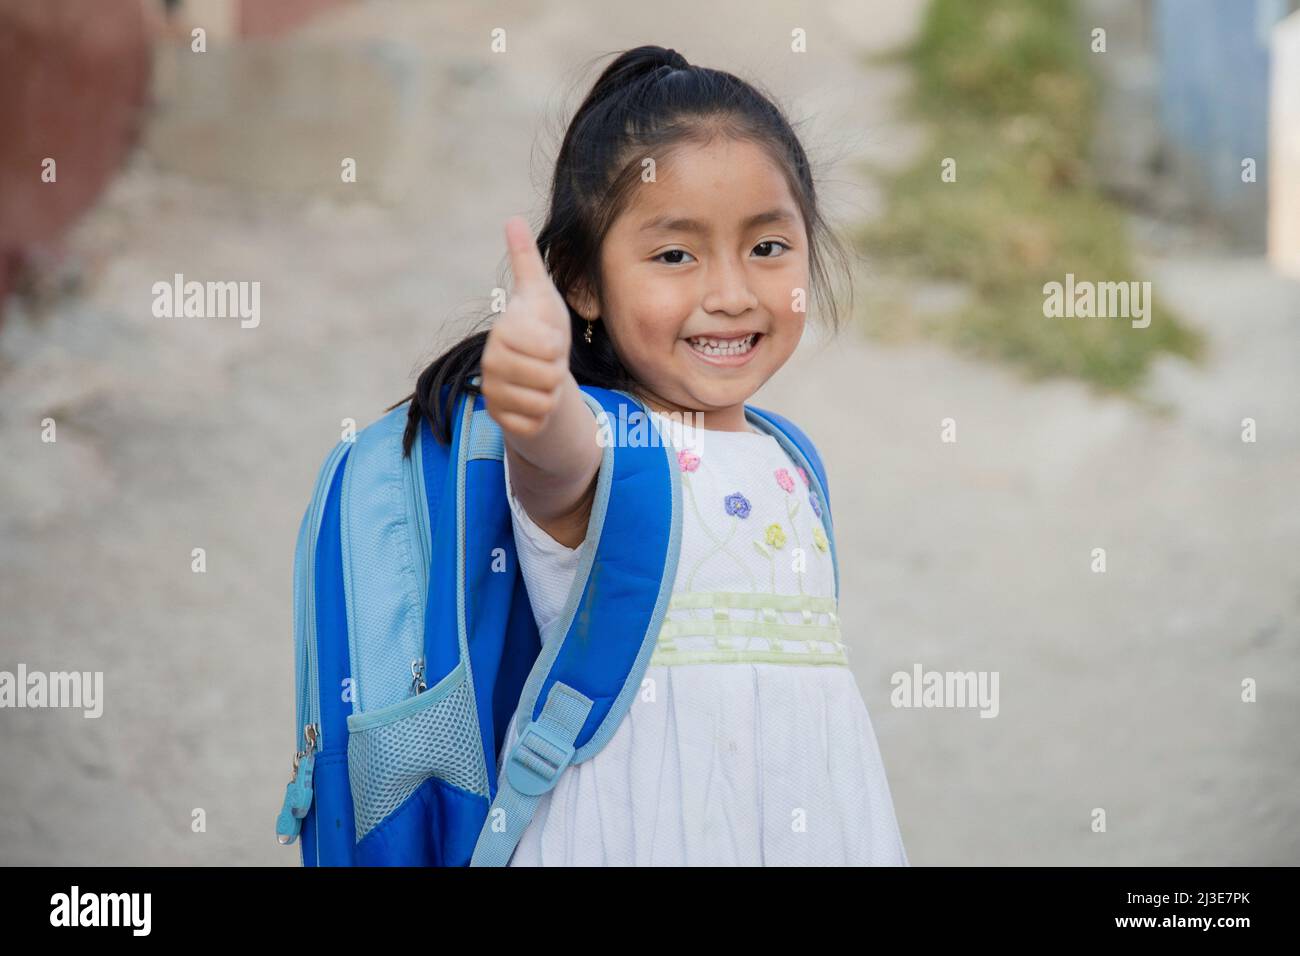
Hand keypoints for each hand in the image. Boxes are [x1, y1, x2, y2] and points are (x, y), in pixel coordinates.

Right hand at [481, 216, 573, 438]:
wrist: (540, 373)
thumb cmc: (541, 328)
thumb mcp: (540, 294)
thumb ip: (526, 260)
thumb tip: (512, 219)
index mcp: (501, 333)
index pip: (550, 348)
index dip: (558, 346)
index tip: (547, 340)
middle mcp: (490, 365)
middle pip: (548, 377)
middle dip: (556, 372)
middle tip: (546, 363)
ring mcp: (494, 395)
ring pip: (544, 403)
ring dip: (552, 394)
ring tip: (541, 380)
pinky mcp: (503, 422)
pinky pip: (537, 423)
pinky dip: (545, 416)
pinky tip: (535, 403)